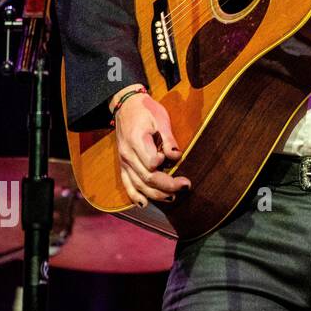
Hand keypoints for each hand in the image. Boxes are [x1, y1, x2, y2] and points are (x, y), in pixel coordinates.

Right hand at [110, 87, 190, 206]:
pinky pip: (127, 184)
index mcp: (137, 140)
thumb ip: (168, 139)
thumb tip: (175, 156)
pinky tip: (144, 204)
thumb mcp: (161, 119)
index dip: (162, 165)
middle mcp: (127, 154)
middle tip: (186, 185)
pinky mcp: (123, 165)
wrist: (126, 107)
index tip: (175, 160)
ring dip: (155, 194)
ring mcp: (124, 161)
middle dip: (167, 185)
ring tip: (173, 197)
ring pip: (138, 184)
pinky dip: (134, 196)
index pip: (150, 162)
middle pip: (146, 177)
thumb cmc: (146, 111)